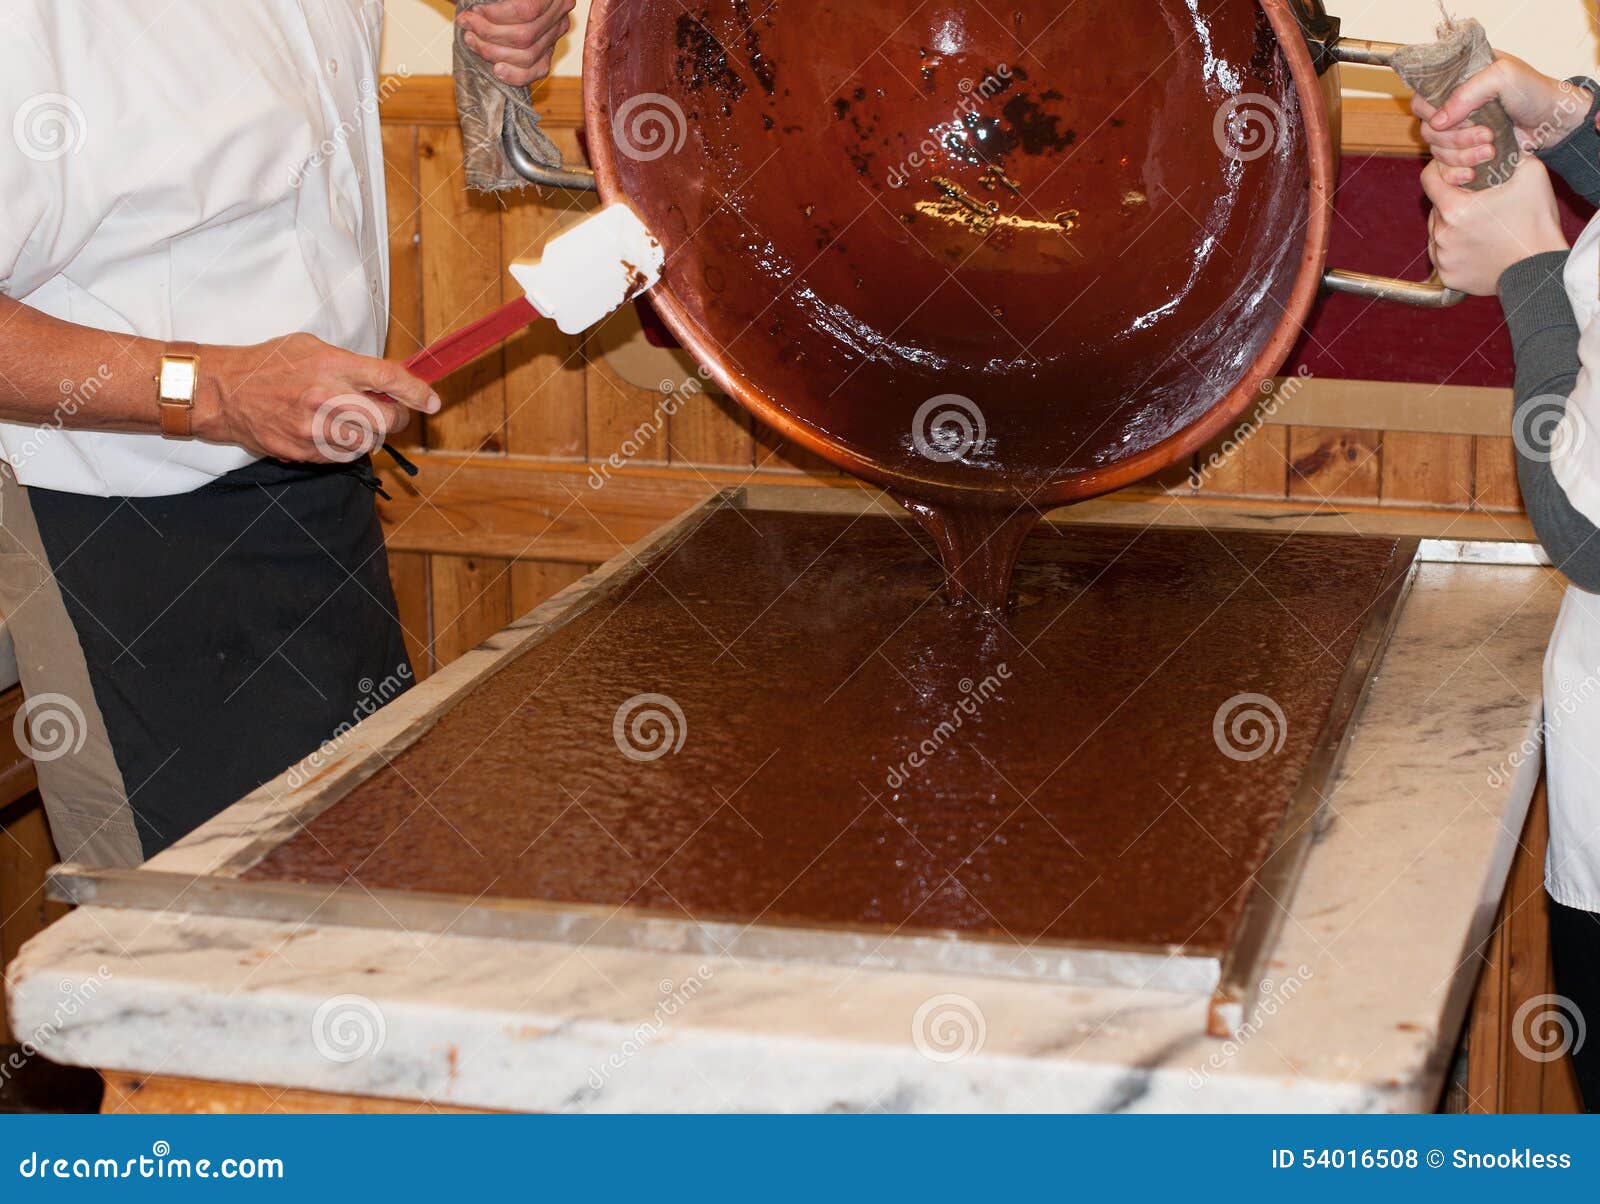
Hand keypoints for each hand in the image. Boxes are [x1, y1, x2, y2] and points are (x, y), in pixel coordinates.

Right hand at [197, 333, 439, 462]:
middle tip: (390, 410)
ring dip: (370, 432)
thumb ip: (352, 364)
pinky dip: (348, 445)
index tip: (432, 401)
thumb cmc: (270, 363)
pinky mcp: (306, 452)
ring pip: (370, 442)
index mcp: (331, 365)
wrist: (226, 392)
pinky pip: (345, 455)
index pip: (388, 379)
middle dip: (396, 416)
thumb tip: (390, 380)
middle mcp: (326, 398)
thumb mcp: (312, 347)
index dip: (417, 392)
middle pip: (386, 419)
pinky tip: (333, 430)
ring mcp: (316, 429)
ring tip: (351, 417)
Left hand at [458, 0, 576, 86]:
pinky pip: (535, 73)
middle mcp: (560, 14)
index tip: (473, 12)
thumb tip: (477, 10)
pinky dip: (514, 75)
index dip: (496, 15)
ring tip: (471, 40)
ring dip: (493, 52)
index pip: (526, 10)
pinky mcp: (547, 56)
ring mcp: (554, 37)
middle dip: (489, 34)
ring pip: (527, 56)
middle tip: (466, 26)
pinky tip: (496, 69)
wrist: (507, 3)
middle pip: (525, 36)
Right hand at [1412, 53, 1591, 185]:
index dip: (1431, 111)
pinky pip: (1444, 168)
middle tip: (1485, 134)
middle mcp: (1453, 106)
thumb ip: (1466, 92)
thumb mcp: (1502, 77)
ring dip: (1461, 154)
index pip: (1423, 97)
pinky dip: (1456, 172)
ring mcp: (1459, 131)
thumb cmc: (1533, 92)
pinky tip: (1473, 172)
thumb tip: (1436, 122)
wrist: (1555, 122)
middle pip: (1427, 128)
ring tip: (1490, 149)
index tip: (1453, 118)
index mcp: (1457, 81)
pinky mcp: (1465, 153)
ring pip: (1436, 150)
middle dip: (1454, 137)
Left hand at [1422, 157, 1568, 296]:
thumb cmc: (1536, 223)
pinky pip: (1443, 256)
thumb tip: (1499, 143)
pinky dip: (1454, 248)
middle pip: (1436, 207)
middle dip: (1453, 201)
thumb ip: (1509, 153)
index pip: (1429, 179)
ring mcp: (1442, 259)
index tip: (1454, 171)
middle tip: (1478, 203)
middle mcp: (1441, 235)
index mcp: (1454, 209)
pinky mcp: (1447, 276)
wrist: (1540, 269)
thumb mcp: (1530, 175)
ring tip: (1480, 225)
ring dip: (1452, 225)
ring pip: (1437, 232)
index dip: (1440, 170)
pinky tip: (1477, 245)